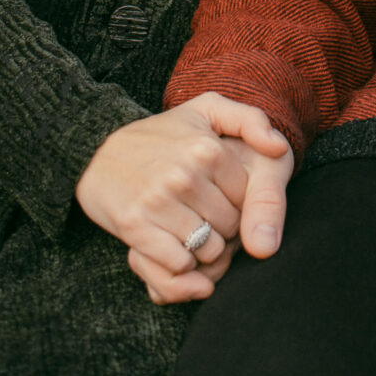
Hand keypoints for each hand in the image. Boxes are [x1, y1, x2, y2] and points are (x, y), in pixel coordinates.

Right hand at [75, 92, 292, 305]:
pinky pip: (179, 265)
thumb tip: (279, 147)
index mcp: (208, 148)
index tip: (222, 197)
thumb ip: (250, 119)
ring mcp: (159, 201)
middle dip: (224, 230)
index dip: (240, 205)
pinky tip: (171, 243)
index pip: (251, 200)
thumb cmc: (161, 134)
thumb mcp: (206, 110)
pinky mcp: (135, 226)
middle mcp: (186, 174)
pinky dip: (180, 264)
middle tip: (205, 217)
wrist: (95, 151)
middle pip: (231, 229)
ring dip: (203, 250)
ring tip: (190, 230)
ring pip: (208, 251)